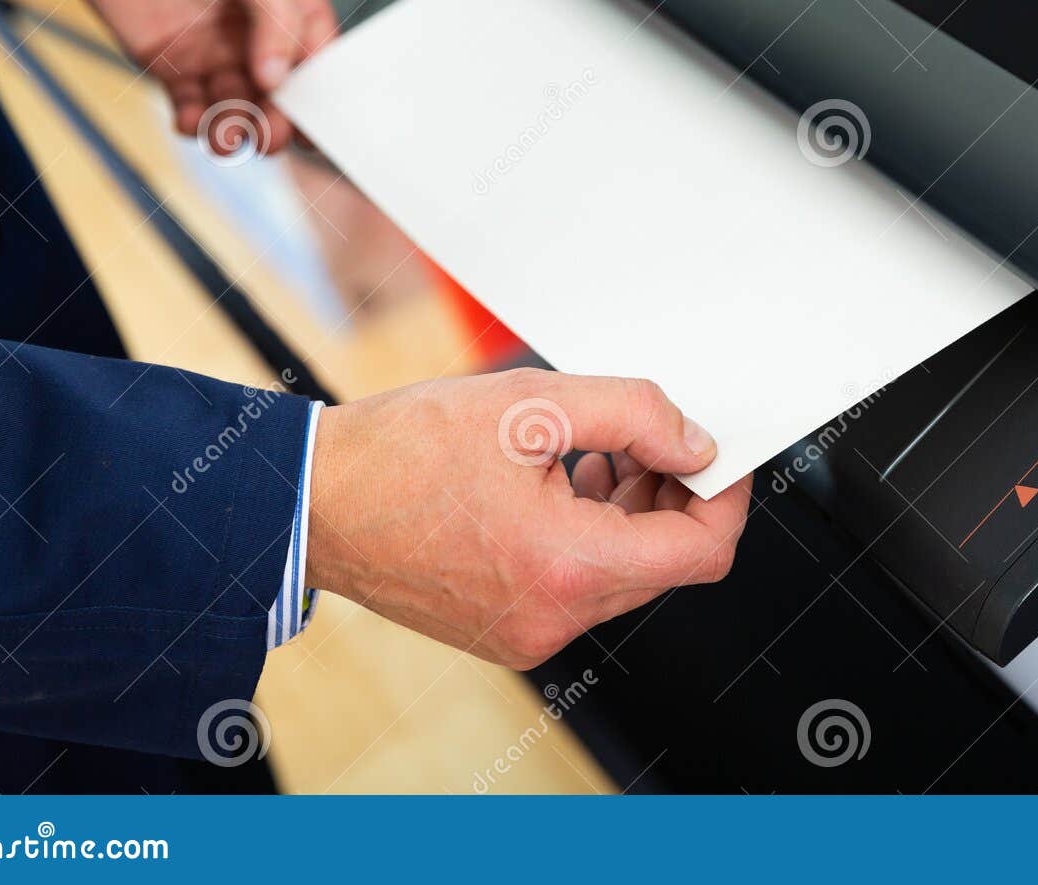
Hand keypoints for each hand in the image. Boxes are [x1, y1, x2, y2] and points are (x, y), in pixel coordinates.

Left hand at [62, 0, 336, 155]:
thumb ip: (275, 17)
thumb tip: (279, 79)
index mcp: (289, 5)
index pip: (315, 61)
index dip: (317, 96)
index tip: (311, 126)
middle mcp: (256, 34)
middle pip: (278, 95)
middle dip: (275, 122)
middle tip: (266, 136)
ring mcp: (216, 51)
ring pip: (237, 108)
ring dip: (235, 129)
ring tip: (226, 138)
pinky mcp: (173, 64)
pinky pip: (191, 106)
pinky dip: (193, 122)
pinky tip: (190, 121)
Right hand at [305, 369, 753, 668]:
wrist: (312, 503)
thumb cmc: (400, 453)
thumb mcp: (531, 403)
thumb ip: (633, 415)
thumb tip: (696, 443)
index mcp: (566, 566)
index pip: (700, 551)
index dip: (725, 495)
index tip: (718, 455)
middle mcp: (553, 617)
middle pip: (664, 564)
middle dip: (672, 495)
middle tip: (650, 437)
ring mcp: (529, 634)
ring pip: (623, 575)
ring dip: (629, 511)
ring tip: (597, 450)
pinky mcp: (507, 633)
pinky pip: (580, 586)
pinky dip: (589, 535)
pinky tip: (562, 483)